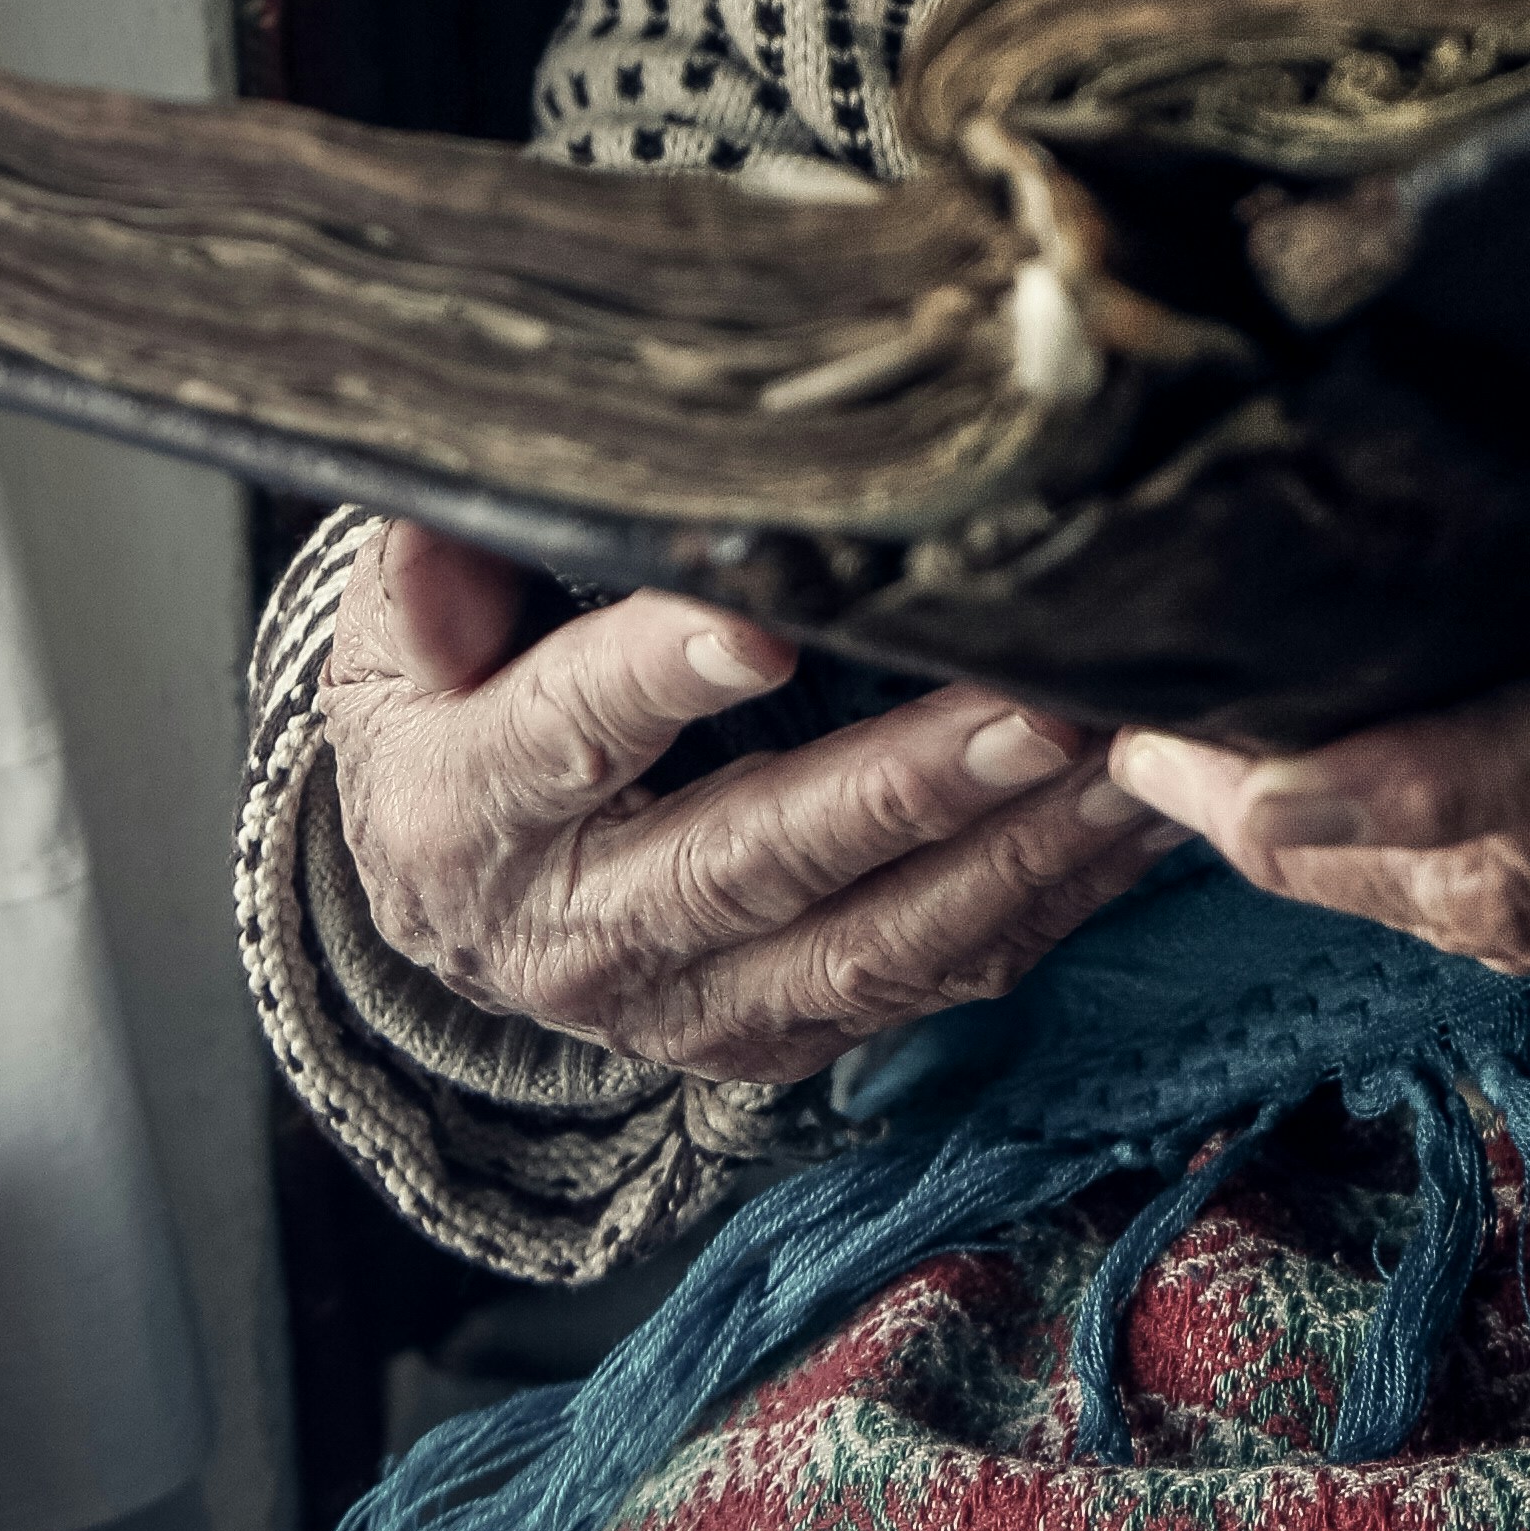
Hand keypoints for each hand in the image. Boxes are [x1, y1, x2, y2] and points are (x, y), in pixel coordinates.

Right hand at [323, 525, 1179, 1086]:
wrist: (440, 885)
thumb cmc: (446, 701)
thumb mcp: (400, 625)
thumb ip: (438, 557)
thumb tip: (466, 493)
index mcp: (466, 813)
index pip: (566, 737)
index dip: (658, 681)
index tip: (766, 626)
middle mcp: (576, 933)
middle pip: (750, 863)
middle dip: (903, 789)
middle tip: (1034, 707)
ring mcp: (686, 1005)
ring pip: (863, 947)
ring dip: (1006, 858)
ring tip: (1121, 760)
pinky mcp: (775, 1037)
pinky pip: (924, 983)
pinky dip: (1038, 906)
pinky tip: (1129, 823)